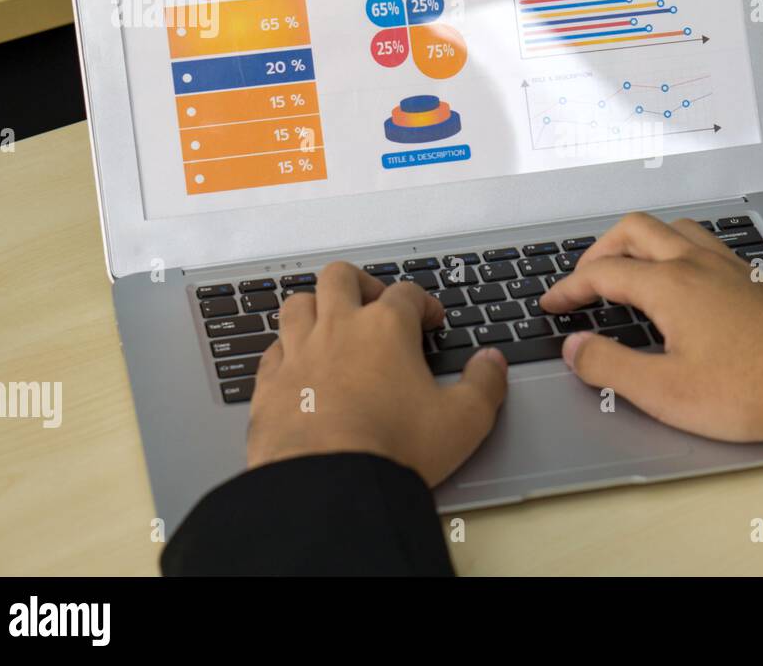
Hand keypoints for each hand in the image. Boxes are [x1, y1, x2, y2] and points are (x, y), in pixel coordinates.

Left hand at [247, 262, 507, 485]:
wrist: (327, 485)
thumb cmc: (395, 449)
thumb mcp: (463, 420)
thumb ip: (485, 384)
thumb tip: (493, 362)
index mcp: (386, 328)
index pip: (406, 293)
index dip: (423, 303)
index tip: (430, 321)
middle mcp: (338, 329)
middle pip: (341, 278)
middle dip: (361, 284)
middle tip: (375, 306)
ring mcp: (298, 354)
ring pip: (298, 304)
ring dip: (316, 308)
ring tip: (332, 327)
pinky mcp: (269, 384)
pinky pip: (272, 350)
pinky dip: (286, 351)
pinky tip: (298, 366)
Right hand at [539, 213, 762, 450]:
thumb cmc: (753, 391)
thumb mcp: (667, 392)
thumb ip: (611, 366)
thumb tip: (575, 347)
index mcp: (671, 286)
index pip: (604, 272)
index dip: (570, 287)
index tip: (552, 304)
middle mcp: (699, 264)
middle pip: (636, 230)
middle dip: (600, 250)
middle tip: (583, 281)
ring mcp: (733, 267)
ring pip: (676, 228)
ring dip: (642, 241)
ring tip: (629, 271)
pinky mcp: (758, 280)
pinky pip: (708, 244)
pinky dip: (679, 251)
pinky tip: (686, 284)